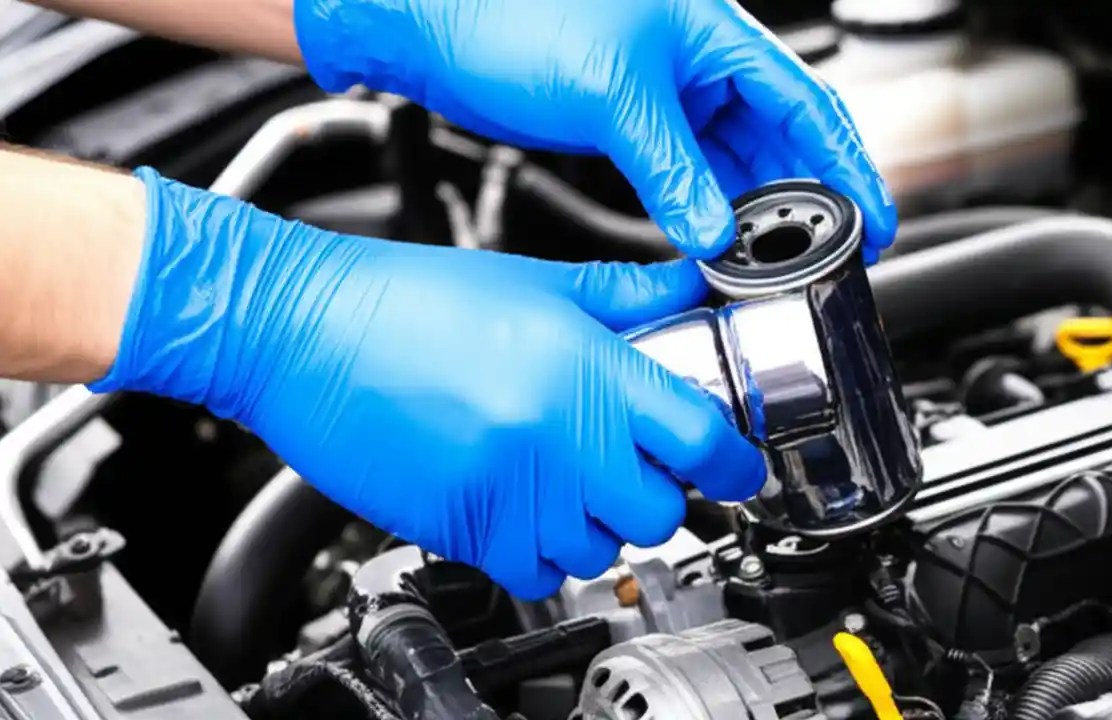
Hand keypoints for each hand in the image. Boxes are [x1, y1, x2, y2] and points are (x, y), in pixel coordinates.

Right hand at [92, 169, 765, 599]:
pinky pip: (537, 573)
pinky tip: (530, 508)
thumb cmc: (404, 298)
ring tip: (576, 481)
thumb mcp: (532, 278)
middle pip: (663, 509)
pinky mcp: (464, 529)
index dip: (734, 460)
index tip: (736, 465)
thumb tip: (686, 286)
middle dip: (666, 492)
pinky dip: (547, 553)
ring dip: (605, 524)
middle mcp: (556, 436)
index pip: (701, 437)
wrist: (301, 331)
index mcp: (584, 366)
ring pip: (603, 549)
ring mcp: (509, 492)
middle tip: (643, 465)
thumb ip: (624, 293)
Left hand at [293, 0, 896, 261]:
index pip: (807, 104)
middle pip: (778, 137)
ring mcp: (665, 92)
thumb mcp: (615, 98)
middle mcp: (700, 61)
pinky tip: (712, 237)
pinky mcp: (629, 121)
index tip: (872, 217)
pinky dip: (704, 206)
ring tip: (770, 257)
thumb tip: (713, 231)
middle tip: (824, 252)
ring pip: (732, 159)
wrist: (433, 21)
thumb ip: (673, 170)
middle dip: (803, 196)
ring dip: (752, 208)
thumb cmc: (516, 15)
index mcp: (717, 34)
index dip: (847, 165)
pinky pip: (688, 170)